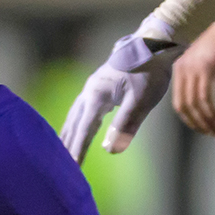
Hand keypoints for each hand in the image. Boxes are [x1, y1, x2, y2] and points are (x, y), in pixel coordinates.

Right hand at [58, 27, 183, 162]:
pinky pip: (82, 110)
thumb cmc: (150, 72)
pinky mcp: (99, 86)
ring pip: (75, 116)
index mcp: (97, 96)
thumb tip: (109, 150)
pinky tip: (76, 130)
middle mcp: (89, 91)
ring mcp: (92, 87)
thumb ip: (125, 124)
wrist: (154, 45)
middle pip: (74, 124)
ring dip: (68, 135)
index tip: (71, 168)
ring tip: (60, 153)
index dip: (78, 150)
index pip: (84, 130)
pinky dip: (76, 124)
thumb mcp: (141, 100)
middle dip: (67, 146)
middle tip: (59, 168)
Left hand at [172, 12, 214, 135]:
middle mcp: (183, 67)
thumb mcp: (212, 63)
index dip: (190, 119)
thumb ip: (205, 79)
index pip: (179, 101)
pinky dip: (213, 112)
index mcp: (181, 66)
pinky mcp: (209, 67)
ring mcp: (195, 67)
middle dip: (196, 123)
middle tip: (210, 133)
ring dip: (206, 121)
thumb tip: (206, 101)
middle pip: (184, 105)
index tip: (202, 128)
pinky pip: (207, 98)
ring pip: (195, 105)